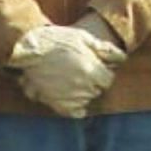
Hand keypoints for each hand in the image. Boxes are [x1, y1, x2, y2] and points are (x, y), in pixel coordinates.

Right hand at [7, 22, 124, 117]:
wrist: (27, 48)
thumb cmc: (56, 40)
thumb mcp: (82, 38)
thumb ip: (104, 49)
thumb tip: (123, 57)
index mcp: (92, 70)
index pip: (108, 80)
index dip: (102, 72)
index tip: (93, 66)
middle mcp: (83, 87)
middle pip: (97, 90)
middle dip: (92, 81)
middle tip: (79, 70)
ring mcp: (70, 97)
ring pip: (87, 100)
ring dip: (83, 92)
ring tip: (70, 78)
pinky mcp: (58, 104)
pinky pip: (76, 112)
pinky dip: (76, 106)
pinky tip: (70, 94)